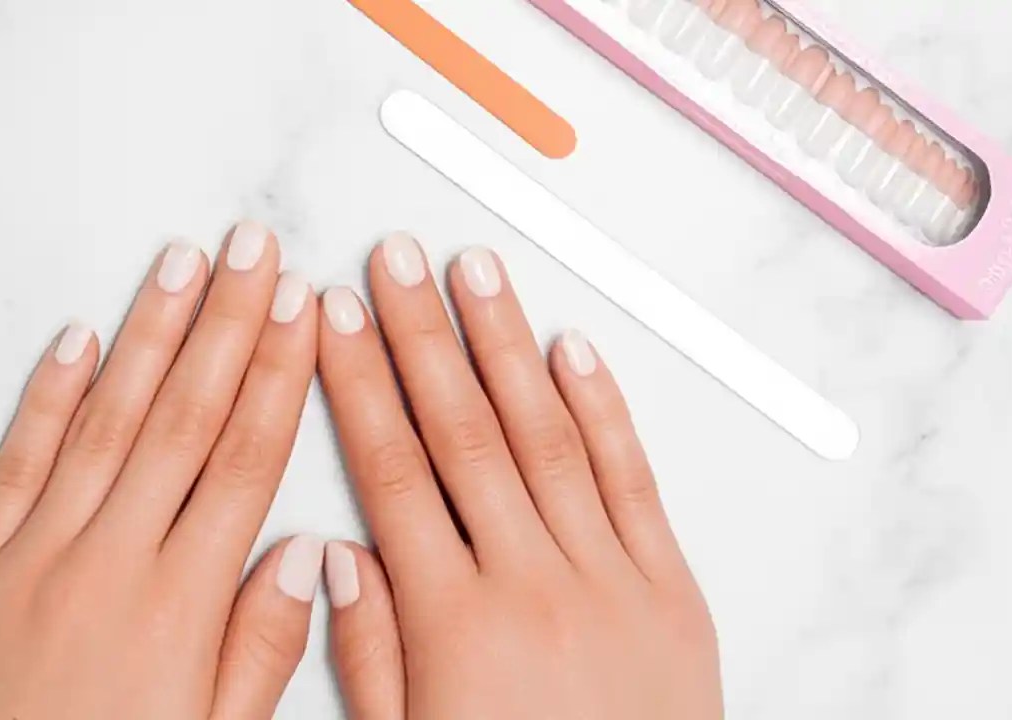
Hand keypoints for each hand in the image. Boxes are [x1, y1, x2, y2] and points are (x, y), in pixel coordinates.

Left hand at [0, 224, 322, 719]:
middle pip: (184, 417)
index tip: (304, 314)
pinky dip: (49, 394)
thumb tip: (309, 556)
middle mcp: (108, 563)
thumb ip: (262, 647)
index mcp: (179, 606)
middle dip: (229, 324)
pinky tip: (81, 337)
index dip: (280, 376)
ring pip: (105, 419)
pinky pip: (18, 462)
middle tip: (255, 253)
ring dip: (150, 333)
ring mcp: (33, 556)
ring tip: (184, 264)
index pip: (246, 460)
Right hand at [317, 235, 722, 718]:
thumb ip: (370, 654)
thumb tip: (341, 552)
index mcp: (456, 625)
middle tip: (395, 259)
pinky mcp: (672, 590)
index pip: (393, 472)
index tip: (338, 321)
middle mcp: (533, 584)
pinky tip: (572, 348)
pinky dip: (603, 407)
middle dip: (422, 335)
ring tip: (474, 272)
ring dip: (506, 343)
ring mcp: (611, 579)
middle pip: (464, 431)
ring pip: (548, 435)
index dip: (360, 386)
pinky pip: (634, 479)